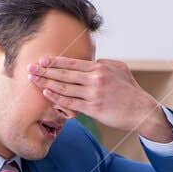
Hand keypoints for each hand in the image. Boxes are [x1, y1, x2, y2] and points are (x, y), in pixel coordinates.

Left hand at [26, 58, 171, 142]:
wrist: (142, 111)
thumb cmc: (131, 91)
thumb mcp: (120, 70)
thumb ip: (103, 65)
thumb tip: (91, 61)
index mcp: (100, 68)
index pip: (72, 63)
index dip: (55, 62)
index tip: (42, 60)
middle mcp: (95, 79)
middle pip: (65, 74)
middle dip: (45, 71)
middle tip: (30, 69)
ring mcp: (94, 94)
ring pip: (65, 88)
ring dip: (47, 83)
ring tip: (34, 81)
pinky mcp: (94, 108)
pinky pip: (71, 102)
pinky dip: (58, 98)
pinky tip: (47, 93)